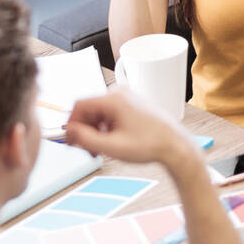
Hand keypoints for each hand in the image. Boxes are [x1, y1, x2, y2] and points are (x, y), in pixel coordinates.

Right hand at [64, 89, 191, 167]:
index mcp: (114, 99)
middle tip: (87, 150)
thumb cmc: (149, 145)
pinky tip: (111, 141)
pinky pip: (109, 113)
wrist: (174, 145)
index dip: (71, 123)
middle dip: (85, 129)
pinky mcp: (132, 103)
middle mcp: (120, 93)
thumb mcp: (112, 147)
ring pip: (98, 112)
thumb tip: (69, 131)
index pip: (79, 105)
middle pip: (89, 109)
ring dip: (95, 130)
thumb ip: (86, 139)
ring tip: (101, 149)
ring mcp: (127, 97)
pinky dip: (105, 127)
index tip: (71, 140)